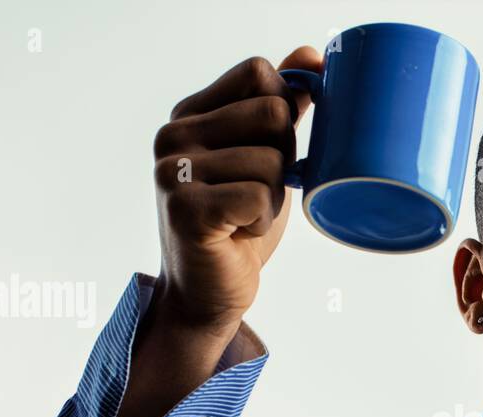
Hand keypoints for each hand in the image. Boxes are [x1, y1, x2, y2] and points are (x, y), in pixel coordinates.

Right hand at [151, 48, 321, 338]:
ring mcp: (173, 171)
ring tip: (242, 220)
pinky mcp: (185, 209)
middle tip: (253, 196)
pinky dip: (261, 222)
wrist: (207, 295)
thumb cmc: (238, 227)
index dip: (282, 115)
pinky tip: (236, 235)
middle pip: (273, 113)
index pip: (260, 74)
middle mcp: (173, 135)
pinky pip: (258, 196)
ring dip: (272, 200)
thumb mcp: (264, 158)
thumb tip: (310, 55)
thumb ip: (282, 107)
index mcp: (190, 114)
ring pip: (272, 161)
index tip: (262, 156)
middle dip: (282, 161)